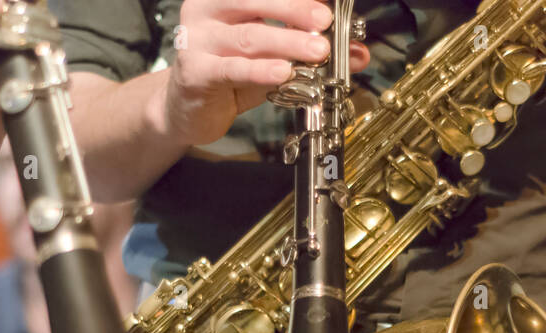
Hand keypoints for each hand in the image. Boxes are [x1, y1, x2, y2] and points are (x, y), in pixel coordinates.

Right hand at [163, 0, 370, 145]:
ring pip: (250, 36)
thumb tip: (359, 52)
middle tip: (326, 22)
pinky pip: (233, 69)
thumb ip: (311, 49)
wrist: (186, 108)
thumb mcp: (274, 56)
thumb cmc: (230, 74)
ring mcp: (196, 39)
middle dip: (297, 11)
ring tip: (319, 52)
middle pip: (256, 2)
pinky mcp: (195, 72)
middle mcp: (206, 9)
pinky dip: (261, 70)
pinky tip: (284, 72)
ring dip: (288, 43)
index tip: (326, 2)